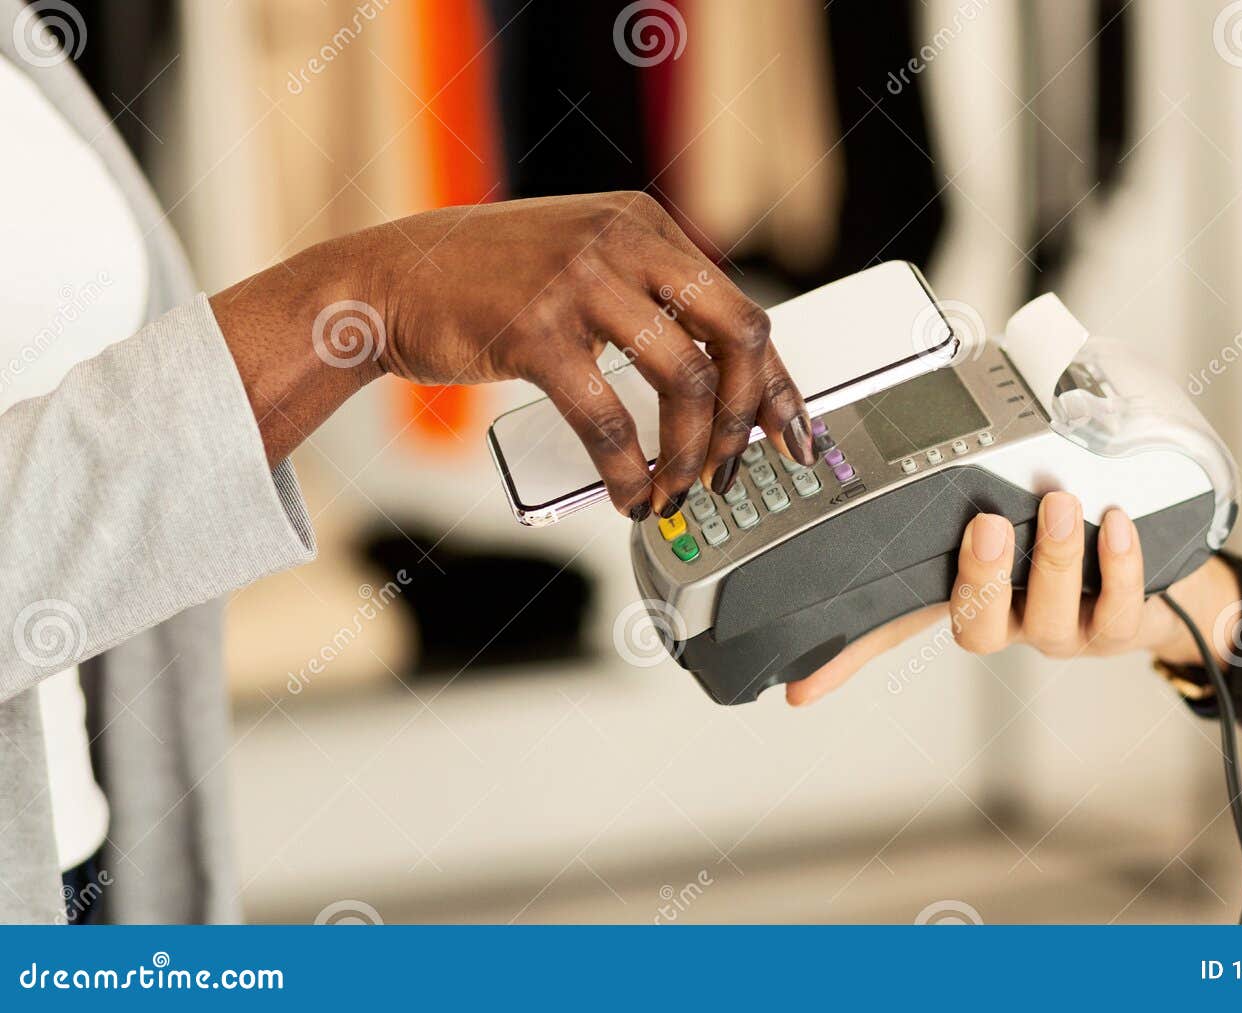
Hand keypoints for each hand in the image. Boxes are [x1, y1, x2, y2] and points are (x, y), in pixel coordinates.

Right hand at [211, 192, 812, 517]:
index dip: (776, 384)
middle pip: (737, 335)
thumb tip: (714, 382)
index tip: (793, 435)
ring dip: (690, 453)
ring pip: (684, 379)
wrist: (386, 281)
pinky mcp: (535, 330)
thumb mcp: (581, 262)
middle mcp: (623, 242)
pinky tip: (627, 495)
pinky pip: (608, 418)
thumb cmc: (486, 284)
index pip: (742, 309)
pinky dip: (628, 470)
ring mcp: (580, 281)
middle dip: (747, 419)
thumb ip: (645, 300)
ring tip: (674, 493)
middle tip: (733, 472)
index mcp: (645, 225)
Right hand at [785, 492, 1241, 705]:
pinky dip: (1117, 564)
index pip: (895, 632)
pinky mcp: (1114, 630)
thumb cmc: (1075, 542)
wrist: (1162, 581)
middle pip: (973, 626)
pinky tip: (1115, 524)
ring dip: (1051, 556)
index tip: (799, 687)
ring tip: (1060, 503)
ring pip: (1044, 614)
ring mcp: (1058, 632)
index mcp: (968, 594)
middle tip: (985, 523)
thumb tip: (923, 443)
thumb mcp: (1013, 517)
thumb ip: (969, 496)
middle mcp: (1007, 621)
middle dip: (978, 576)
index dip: (845, 661)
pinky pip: (1113, 608)